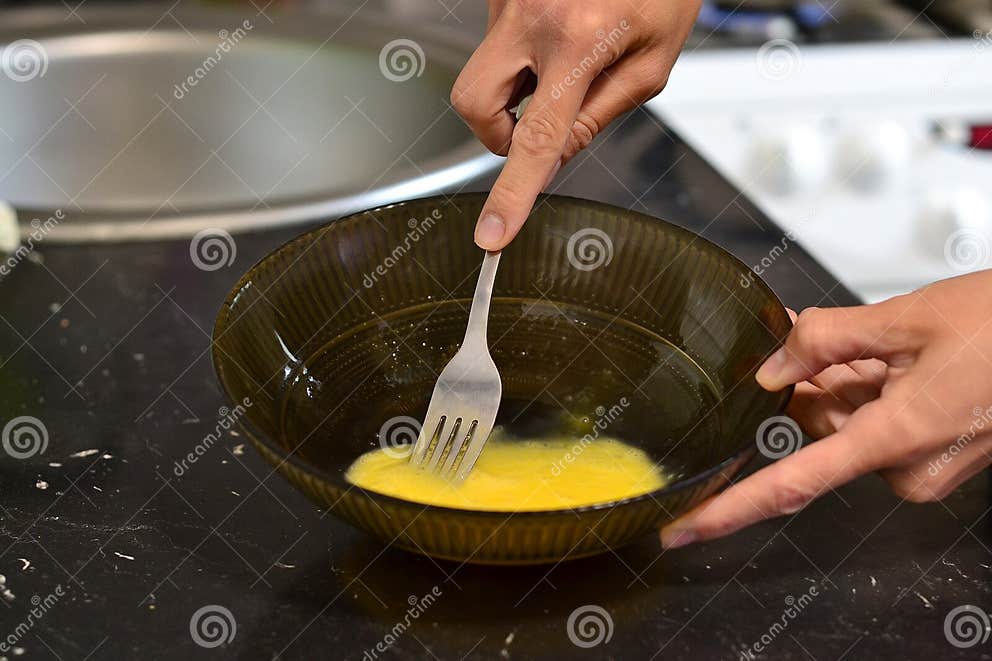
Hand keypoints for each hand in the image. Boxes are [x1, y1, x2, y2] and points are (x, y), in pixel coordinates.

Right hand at [451, 0, 700, 249]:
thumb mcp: (652, 60)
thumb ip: (599, 114)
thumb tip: (554, 155)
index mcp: (579, 41)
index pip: (534, 139)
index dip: (511, 194)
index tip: (492, 235)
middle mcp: (532, 15)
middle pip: (474, 104)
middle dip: (497, 131)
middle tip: (536, 125)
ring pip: (485, 70)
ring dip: (518, 83)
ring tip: (568, 55)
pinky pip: (497, 39)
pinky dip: (524, 52)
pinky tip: (562, 30)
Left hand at [661, 269, 991, 548]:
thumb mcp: (905, 319)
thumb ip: (826, 340)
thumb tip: (771, 366)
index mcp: (897, 438)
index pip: (791, 484)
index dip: (729, 509)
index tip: (682, 528)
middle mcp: (906, 465)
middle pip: (815, 430)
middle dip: (801, 384)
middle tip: (800, 334)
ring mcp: (921, 464)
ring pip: (841, 422)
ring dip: (834, 379)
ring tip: (851, 337)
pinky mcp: (932, 455)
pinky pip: (870, 423)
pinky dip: (858, 388)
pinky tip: (867, 355)